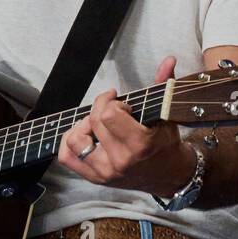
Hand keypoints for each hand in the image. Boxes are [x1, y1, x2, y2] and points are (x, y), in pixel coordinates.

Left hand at [57, 54, 193, 192]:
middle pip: (93, 122)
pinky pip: (68, 158)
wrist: (170, 175)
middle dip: (101, 108)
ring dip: (82, 125)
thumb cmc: (167, 144)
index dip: (113, 102)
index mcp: (140, 144)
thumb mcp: (167, 115)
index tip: (122, 103)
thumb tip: (168, 60)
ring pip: (76, 140)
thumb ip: (163, 86)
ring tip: (96, 122)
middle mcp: (120, 159)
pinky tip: (83, 134)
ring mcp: (106, 171)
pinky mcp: (96, 178)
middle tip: (112, 109)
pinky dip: (69, 142)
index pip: (108, 114)